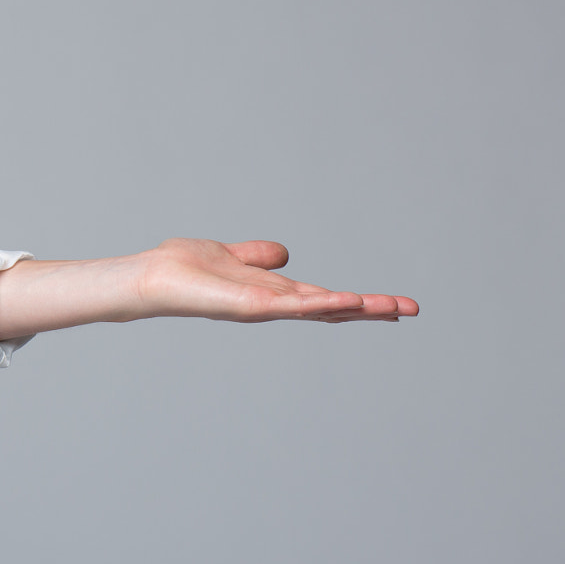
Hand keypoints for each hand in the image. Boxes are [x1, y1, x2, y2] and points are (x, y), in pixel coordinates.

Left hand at [0, 238, 418, 340]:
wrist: (151, 279)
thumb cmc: (185, 270)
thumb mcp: (233, 256)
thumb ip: (258, 256)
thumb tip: (284, 254)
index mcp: (274, 293)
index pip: (326, 299)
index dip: (359, 302)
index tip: (395, 304)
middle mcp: (274, 303)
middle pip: (332, 308)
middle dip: (371, 309)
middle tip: (413, 309)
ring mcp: (263, 307)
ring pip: (319, 308)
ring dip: (355, 308)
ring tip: (391, 307)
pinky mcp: (248, 304)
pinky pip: (290, 305)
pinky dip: (318, 303)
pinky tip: (345, 300)